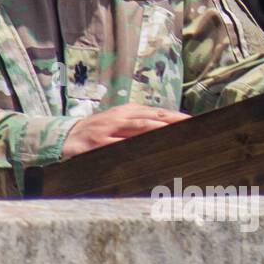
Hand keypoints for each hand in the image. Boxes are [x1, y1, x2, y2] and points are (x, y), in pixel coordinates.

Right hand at [61, 103, 190, 159]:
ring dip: (155, 129)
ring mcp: (109, 129)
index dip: (175, 116)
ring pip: (137, 128)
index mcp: (127, 111)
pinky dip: (132, 148)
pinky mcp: (99, 143)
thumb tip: (167, 130)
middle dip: (171, 121)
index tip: (195, 121)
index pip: (156, 112)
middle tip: (191, 126)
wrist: (67, 136)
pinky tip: (144, 153)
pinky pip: (118, 146)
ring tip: (172, 131)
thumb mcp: (118, 121)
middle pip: (151, 117)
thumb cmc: (99, 130)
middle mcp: (120, 117)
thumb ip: (139, 125)